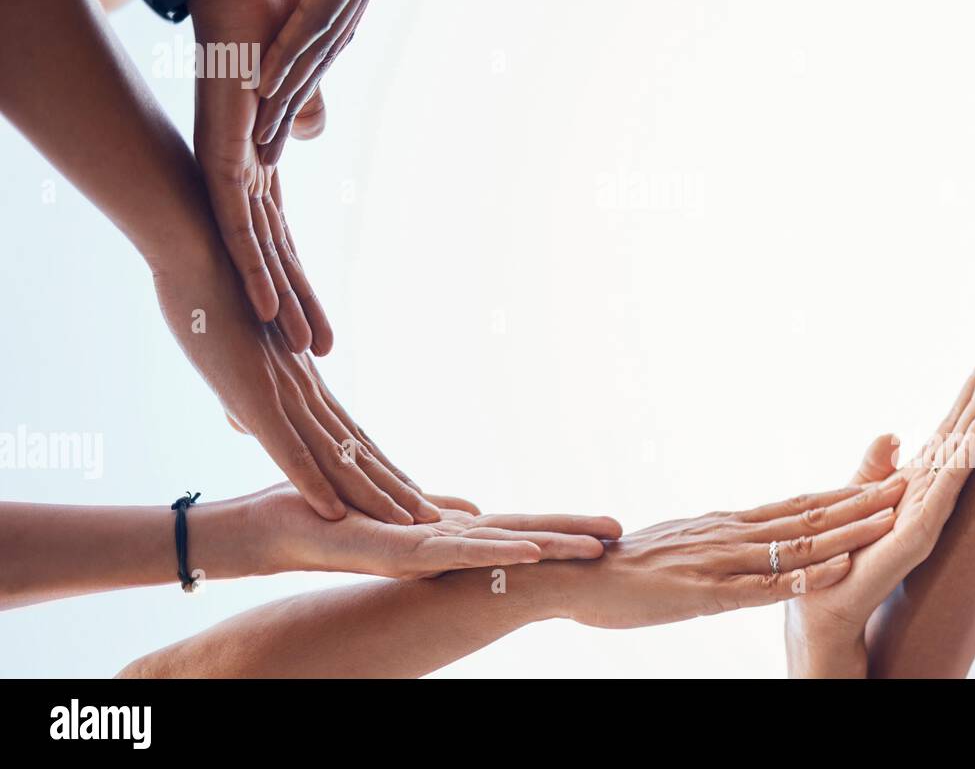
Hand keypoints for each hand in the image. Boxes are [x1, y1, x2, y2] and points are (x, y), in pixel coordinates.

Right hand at [150, 234, 431, 523]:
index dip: (378, 468)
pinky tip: (334, 512)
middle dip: (393, 487)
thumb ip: (243, 396)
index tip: (408, 493)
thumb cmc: (209, 294)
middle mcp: (302, 390)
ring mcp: (282, 393)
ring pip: (336, 456)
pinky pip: (287, 447)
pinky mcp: (254, 395)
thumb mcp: (230, 361)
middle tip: (433, 519)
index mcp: (299, 383)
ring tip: (411, 524)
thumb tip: (244, 424)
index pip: (349, 435)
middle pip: (357, 450)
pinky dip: (311, 482)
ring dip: (370, 496)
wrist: (197, 249)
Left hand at [189, 0, 331, 354]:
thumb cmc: (269, 17)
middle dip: (300, 308)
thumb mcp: (301, 77)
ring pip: (253, 255)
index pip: (286, 234)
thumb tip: (314, 126)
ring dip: (279, 305)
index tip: (323, 313)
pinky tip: (264, 309)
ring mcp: (227, 171)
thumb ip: (306, 107)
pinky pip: (234, 229)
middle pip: (275, 256)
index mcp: (259, 161)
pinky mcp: (219, 161)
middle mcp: (240, 175)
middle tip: (323, 354)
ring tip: (304, 351)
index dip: (305, 278)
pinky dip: (251, 271)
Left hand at [245, 483, 621, 578]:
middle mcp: (441, 547)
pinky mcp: (400, 555)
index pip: (511, 524)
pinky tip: (533, 548)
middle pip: (516, 537)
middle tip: (620, 534)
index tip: (602, 523)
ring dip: (548, 547)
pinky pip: (456, 553)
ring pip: (498, 549)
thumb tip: (468, 508)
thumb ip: (432, 507)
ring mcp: (424, 553)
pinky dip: (498, 551)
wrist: (269, 527)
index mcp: (441, 531)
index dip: (557, 523)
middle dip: (567, 537)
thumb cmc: (325, 513)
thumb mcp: (394, 505)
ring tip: (594, 546)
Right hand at [250, 0, 486, 152]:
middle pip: (323, 55)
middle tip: (267, 154)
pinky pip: (318, 16)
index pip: (329, 28)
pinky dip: (293, 52)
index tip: (280, 102)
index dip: (304, 67)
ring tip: (261, 138)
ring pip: (316, 48)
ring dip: (287, 95)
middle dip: (293, 105)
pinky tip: (271, 85)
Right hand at [548, 474, 904, 629]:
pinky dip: (800, 579)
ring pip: (796, 544)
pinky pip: (760, 587)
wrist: (579, 574)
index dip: (845, 493)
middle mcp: (732, 533)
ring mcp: (720, 560)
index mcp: (730, 525)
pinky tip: (832, 574)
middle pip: (809, 515)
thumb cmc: (629, 567)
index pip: (800, 505)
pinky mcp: (704, 591)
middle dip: (862, 500)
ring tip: (890, 516)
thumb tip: (750, 532)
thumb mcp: (686, 546)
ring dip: (846, 530)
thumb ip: (721, 540)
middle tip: (910, 481)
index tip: (886, 480)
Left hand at [784, 343, 974, 673]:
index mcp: (920, 480)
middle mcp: (933, 491)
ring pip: (962, 454)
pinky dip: (964, 457)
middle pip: (964, 431)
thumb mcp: (860, 497)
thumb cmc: (847, 554)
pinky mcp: (920, 532)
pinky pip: (946, 487)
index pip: (951, 427)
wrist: (828, 603)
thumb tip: (892, 434)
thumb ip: (877, 467)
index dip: (971, 391)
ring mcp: (931, 510)